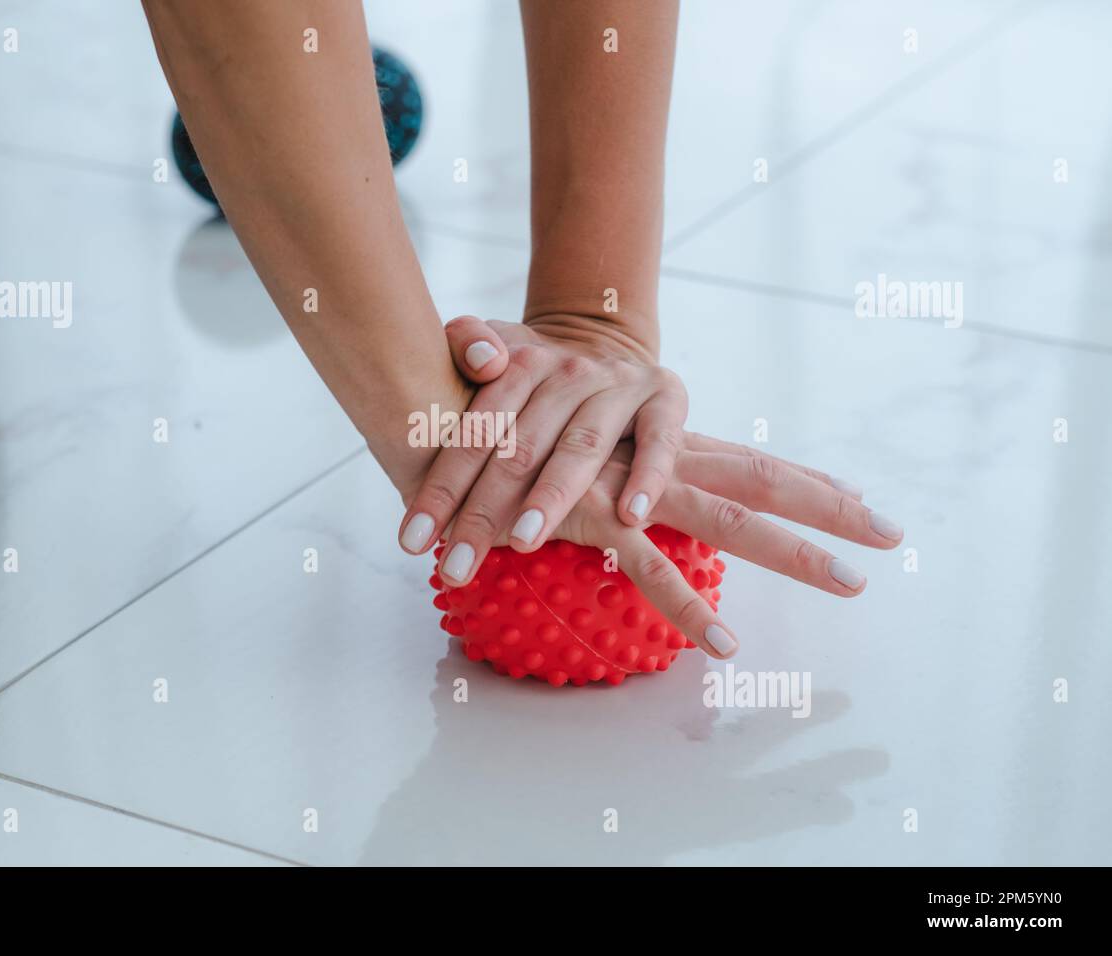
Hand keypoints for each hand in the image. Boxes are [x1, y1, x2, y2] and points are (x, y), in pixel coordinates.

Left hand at [398, 314, 687, 586]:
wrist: (608, 344)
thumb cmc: (533, 373)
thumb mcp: (494, 345)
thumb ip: (466, 341)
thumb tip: (482, 359)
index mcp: (520, 364)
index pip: (475, 432)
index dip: (441, 487)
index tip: (412, 541)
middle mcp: (570, 372)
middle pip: (519, 449)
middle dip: (483, 512)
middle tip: (456, 564)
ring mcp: (618, 386)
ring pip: (581, 447)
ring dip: (552, 496)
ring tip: (523, 541)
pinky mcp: (665, 399)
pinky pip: (659, 441)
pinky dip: (647, 477)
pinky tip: (629, 518)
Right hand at [484, 435, 902, 659]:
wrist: (441, 396)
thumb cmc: (494, 416)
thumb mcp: (549, 437)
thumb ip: (578, 456)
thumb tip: (608, 490)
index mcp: (656, 446)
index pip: (745, 459)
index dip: (801, 478)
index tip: (858, 497)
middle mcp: (657, 461)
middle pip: (761, 479)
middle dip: (828, 508)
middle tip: (895, 533)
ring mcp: (632, 486)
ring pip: (729, 518)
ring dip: (795, 552)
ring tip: (859, 582)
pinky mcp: (595, 515)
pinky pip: (650, 568)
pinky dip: (687, 609)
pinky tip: (729, 647)